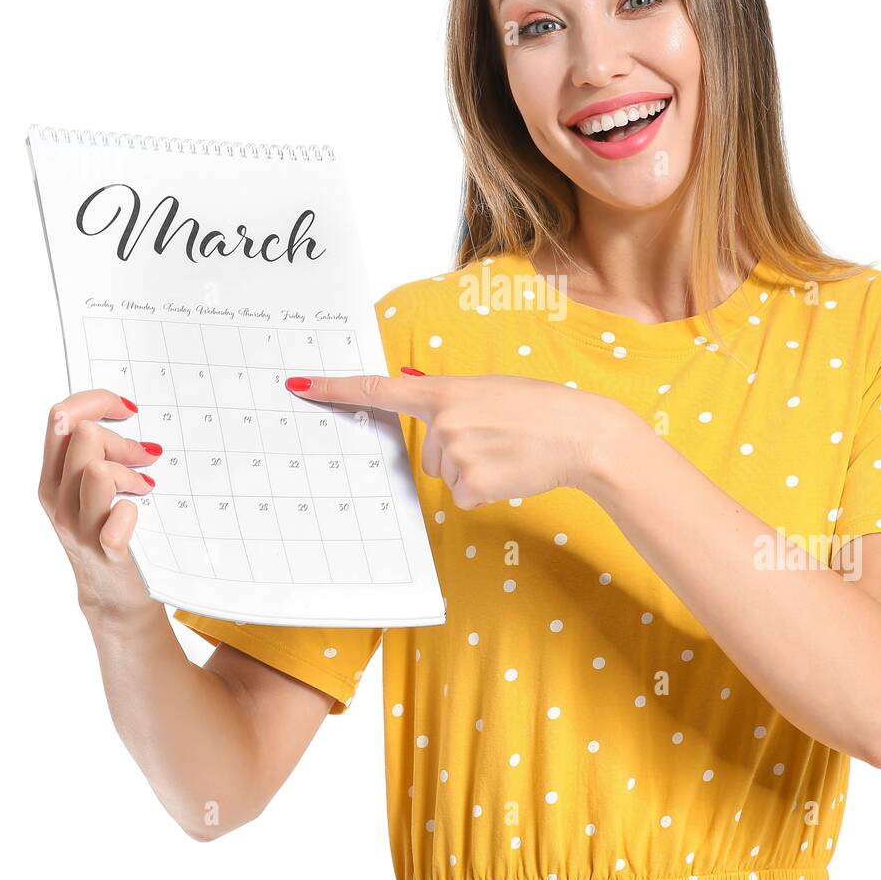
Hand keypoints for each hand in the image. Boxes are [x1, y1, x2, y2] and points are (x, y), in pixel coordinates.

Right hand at [37, 388, 161, 619]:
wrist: (115, 596)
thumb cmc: (110, 530)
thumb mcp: (93, 488)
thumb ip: (98, 451)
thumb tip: (125, 410)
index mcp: (52, 478)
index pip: (60, 417)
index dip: (96, 401)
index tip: (128, 408)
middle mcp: (58, 500)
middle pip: (83, 436)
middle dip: (121, 439)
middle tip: (145, 459)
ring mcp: (80, 527)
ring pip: (96, 470)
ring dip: (129, 473)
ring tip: (144, 488)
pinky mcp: (106, 551)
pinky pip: (116, 521)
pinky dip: (131, 510)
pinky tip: (140, 511)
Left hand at [286, 369, 632, 508]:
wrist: (582, 434)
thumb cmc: (540, 408)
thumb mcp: (490, 389)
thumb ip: (449, 395)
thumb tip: (410, 385)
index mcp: (445, 389)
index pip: (377, 389)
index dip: (334, 389)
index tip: (298, 385)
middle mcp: (443, 420)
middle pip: (425, 450)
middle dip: (454, 449)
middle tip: (495, 436)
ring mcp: (455, 453)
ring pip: (444, 474)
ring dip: (472, 469)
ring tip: (508, 452)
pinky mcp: (469, 485)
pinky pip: (461, 495)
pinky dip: (483, 490)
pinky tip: (510, 472)